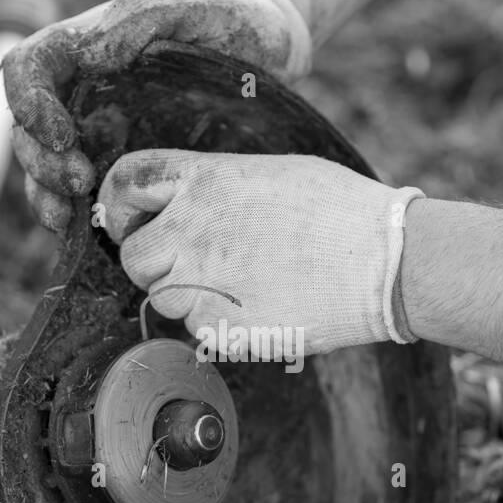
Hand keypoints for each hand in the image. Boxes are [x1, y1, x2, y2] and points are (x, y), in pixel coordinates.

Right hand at [2, 0, 312, 234]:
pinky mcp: (123, 166)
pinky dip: (73, 216)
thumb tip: (88, 54)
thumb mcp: (193, 1)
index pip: (27, 70)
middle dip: (42, 163)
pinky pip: (81, 195)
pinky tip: (85, 231)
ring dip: (47, 196)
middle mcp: (82, 92)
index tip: (63, 138)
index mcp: (85, 46)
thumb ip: (139, 15)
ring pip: (46, 168)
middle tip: (80, 186)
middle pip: (29, 130)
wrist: (274, 54)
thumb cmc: (232, 17)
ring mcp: (99, 132)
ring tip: (70, 218)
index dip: (29, 106)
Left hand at [98, 150, 421, 357]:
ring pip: (163, 299)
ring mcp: (204, 282)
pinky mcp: (222, 327)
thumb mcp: (274, 172)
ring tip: (240, 286)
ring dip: (188, 296)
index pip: (127, 181)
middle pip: (133, 256)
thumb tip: (192, 202)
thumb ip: (220, 186)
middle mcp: (193, 228)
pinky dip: (218, 325)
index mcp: (205, 180)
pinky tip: (259, 309)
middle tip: (186, 265)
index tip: (124, 219)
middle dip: (151, 263)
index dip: (116, 203)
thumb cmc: (342, 211)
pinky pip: (198, 330)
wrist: (386, 260)